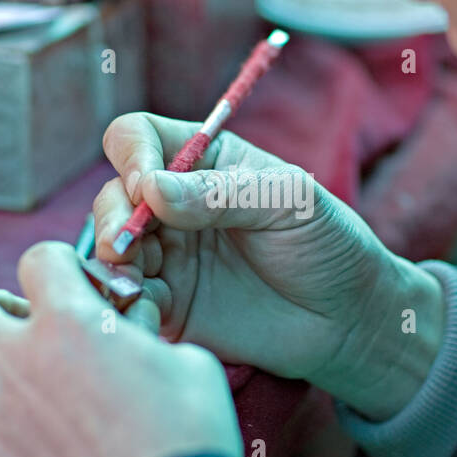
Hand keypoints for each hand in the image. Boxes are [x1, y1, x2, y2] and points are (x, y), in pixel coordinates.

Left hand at [0, 242, 242, 456]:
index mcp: (70, 324)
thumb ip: (141, 337)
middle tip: (20, 329)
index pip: (37, 259)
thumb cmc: (189, 441)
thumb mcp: (190, 364)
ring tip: (40, 399)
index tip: (73, 288)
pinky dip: (9, 439)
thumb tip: (126, 335)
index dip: (59, 268)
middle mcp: (18, 363)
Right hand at [93, 114, 445, 420]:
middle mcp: (172, 205)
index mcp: (202, 161)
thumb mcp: (288, 202)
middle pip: (112, 195)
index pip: (138, 138)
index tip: (148, 184)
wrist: (348, 318)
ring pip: (108, 249)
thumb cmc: (327, 245)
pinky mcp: (167, 305)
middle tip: (131, 244)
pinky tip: (147, 311)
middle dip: (113, 217)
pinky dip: (124, 304)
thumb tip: (151, 190)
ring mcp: (166, 256)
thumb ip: (221, 194)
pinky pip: (125, 300)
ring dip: (111, 262)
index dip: (132, 156)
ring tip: (137, 280)